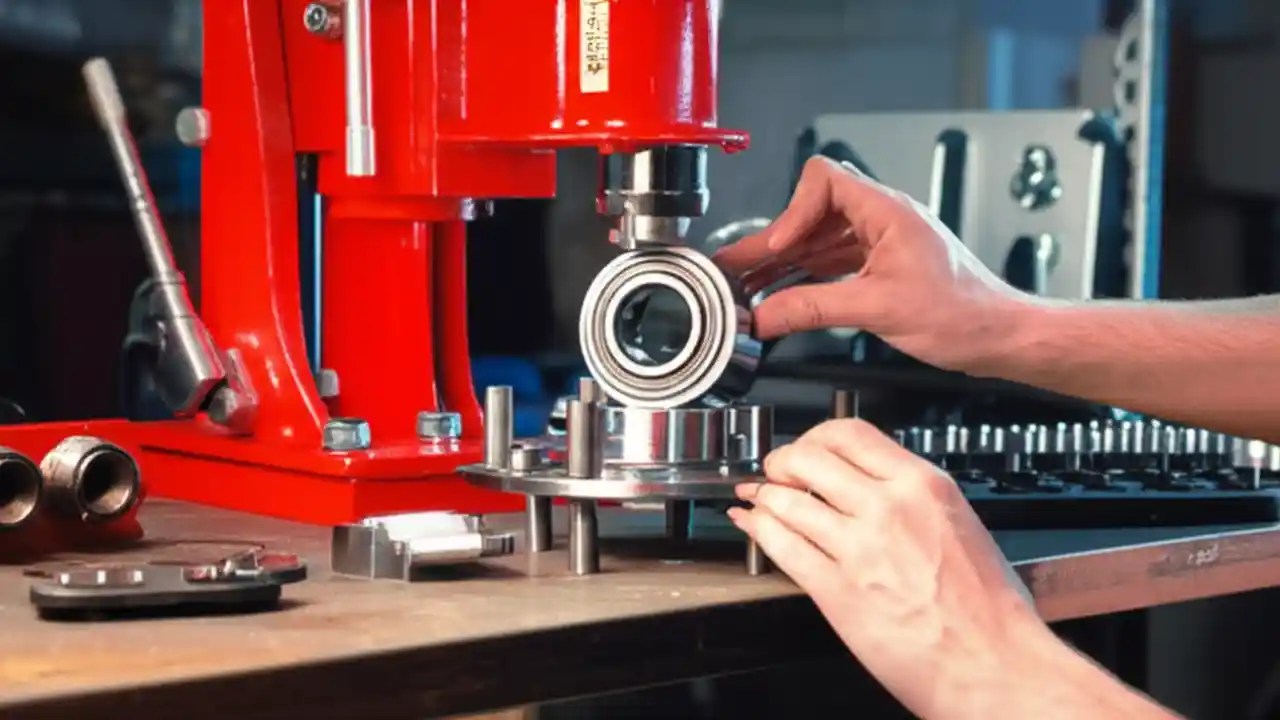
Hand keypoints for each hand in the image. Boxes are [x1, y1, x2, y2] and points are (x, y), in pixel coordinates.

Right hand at [714, 156, 1030, 373]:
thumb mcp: (878, 310)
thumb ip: (815, 309)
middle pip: (812, 214)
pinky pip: (833, 261)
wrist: (998, 335)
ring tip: (748, 282)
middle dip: (772, 240)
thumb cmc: (964, 313)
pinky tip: (784, 293)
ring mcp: (882, 242)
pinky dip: (806, 276)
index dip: (793, 210)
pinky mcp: (883, 266)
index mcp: (887, 212)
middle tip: (736, 264)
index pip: (824, 181)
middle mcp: (883, 220)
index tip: (778, 245)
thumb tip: (768, 314)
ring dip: (784, 261)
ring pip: (820, 240)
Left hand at [728, 419, 1048, 718]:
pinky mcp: (836, 592)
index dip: (815, 436)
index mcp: (923, 486)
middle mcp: (888, 509)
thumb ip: (910, 497)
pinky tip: (752, 524)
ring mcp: (858, 549)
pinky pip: (781, 546)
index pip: (849, 433)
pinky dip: (758, 529)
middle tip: (779, 471)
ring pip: (787, 500)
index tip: (808, 447)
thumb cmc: (988, 609)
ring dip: (765, 495)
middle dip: (783, 462)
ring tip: (760, 497)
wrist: (994, 666)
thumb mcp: (959, 523)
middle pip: (807, 458)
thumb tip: (867, 482)